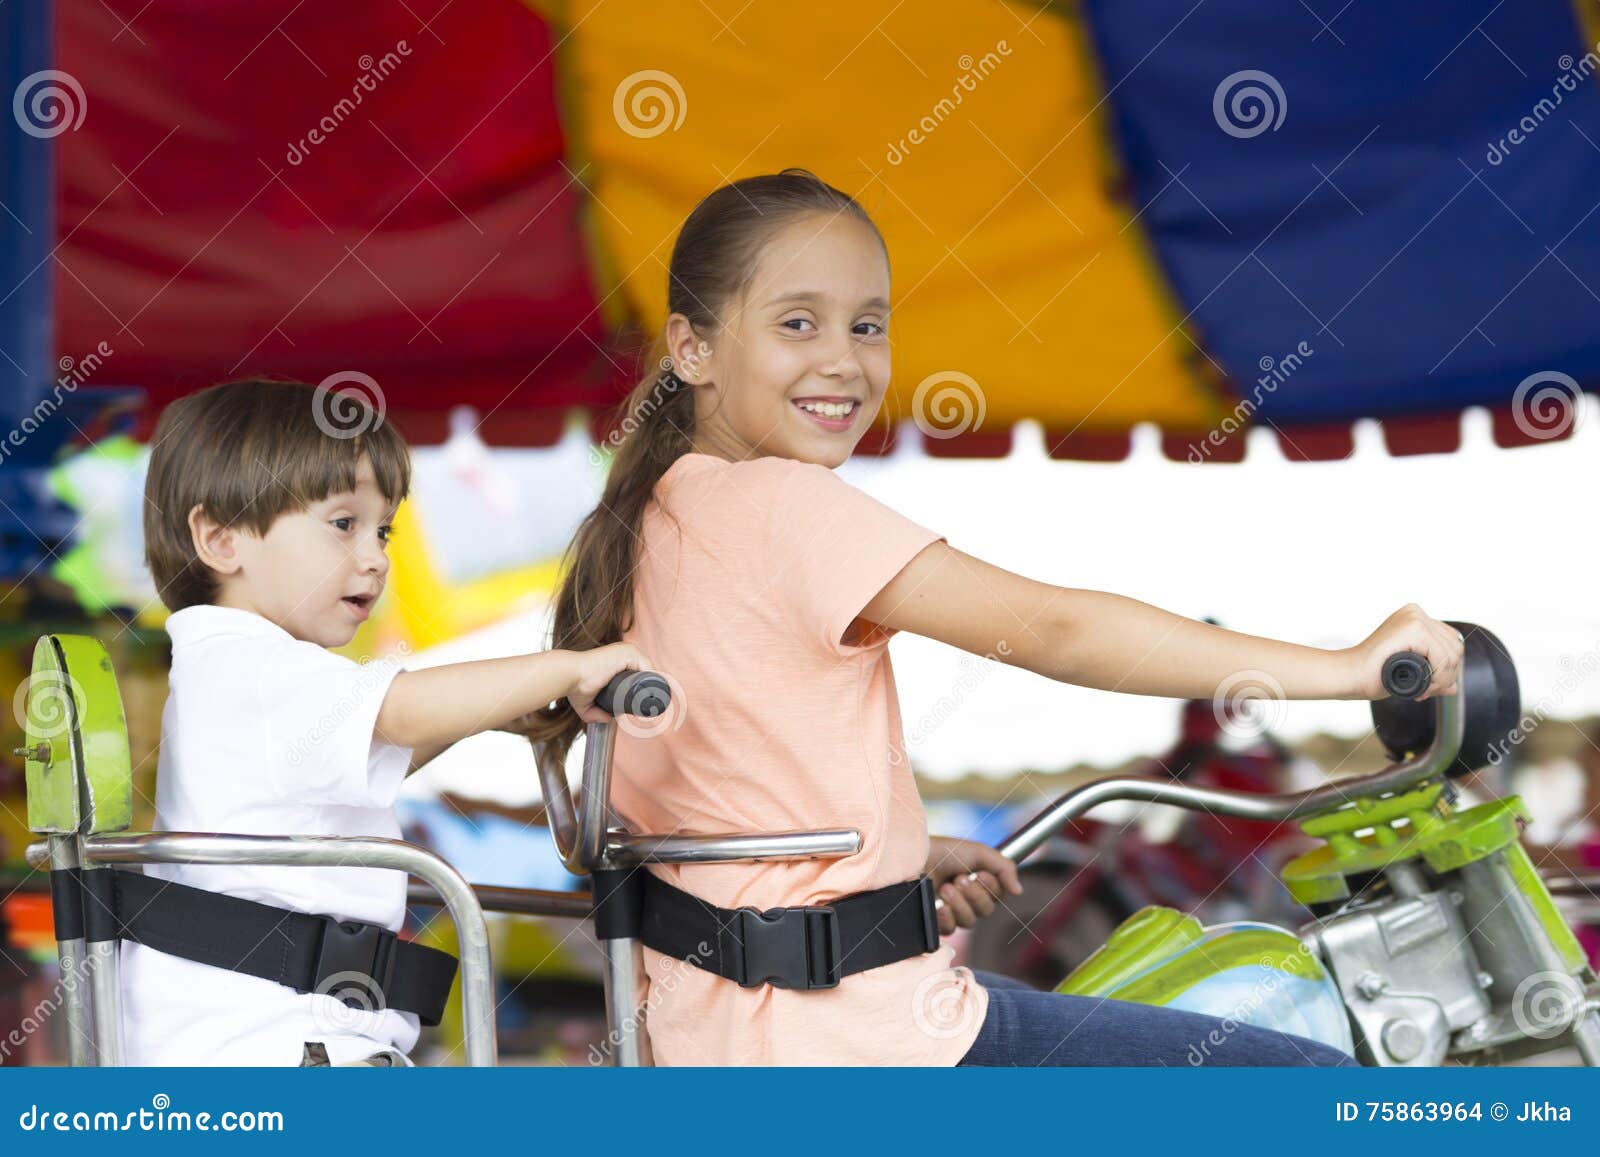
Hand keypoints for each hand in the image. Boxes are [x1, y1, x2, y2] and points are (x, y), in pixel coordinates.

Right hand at [566, 642, 653, 723]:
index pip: (639, 673)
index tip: (645, 705)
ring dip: (654, 688)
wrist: (570, 677)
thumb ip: (595, 713)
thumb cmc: (574, 685)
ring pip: (649, 672)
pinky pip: (649, 669)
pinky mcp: (629, 653)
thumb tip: (608, 718)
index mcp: (617, 660)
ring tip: (652, 704)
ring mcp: (627, 651)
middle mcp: (624, 653)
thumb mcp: (587, 703)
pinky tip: (653, 695)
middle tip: (650, 708)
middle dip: (651, 690)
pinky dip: (655, 682)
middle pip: (646, 673)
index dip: (644, 689)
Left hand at [924, 835, 1022, 934]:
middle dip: (974, 894)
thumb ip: (1004, 867)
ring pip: (969, 921)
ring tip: (944, 887)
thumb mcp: (978, 851)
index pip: (999, 897)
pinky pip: (950, 930)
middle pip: (986, 911)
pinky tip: (940, 907)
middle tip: (958, 879)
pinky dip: (946, 919)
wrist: (913, 856)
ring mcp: (951, 911)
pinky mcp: (935, 921)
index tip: (981, 874)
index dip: (992, 889)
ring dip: (959, 904)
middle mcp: (967, 898)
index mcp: (979, 882)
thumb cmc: (943, 851)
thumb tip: (1018, 891)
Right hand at [1344, 604, 1462, 699]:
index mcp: (1414, 617)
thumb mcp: (1410, 671)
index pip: (1451, 641)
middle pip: (1455, 647)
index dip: (1447, 669)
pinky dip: (1437, 678)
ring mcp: (1414, 618)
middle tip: (1426, 691)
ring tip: (1423, 691)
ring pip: (1451, 654)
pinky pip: (1442, 659)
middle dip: (1446, 675)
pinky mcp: (1414, 629)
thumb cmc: (1372, 673)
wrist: (1350, 675)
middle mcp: (1415, 613)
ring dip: (1441, 680)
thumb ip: (1433, 674)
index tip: (1430, 686)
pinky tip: (1421, 688)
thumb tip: (1453, 687)